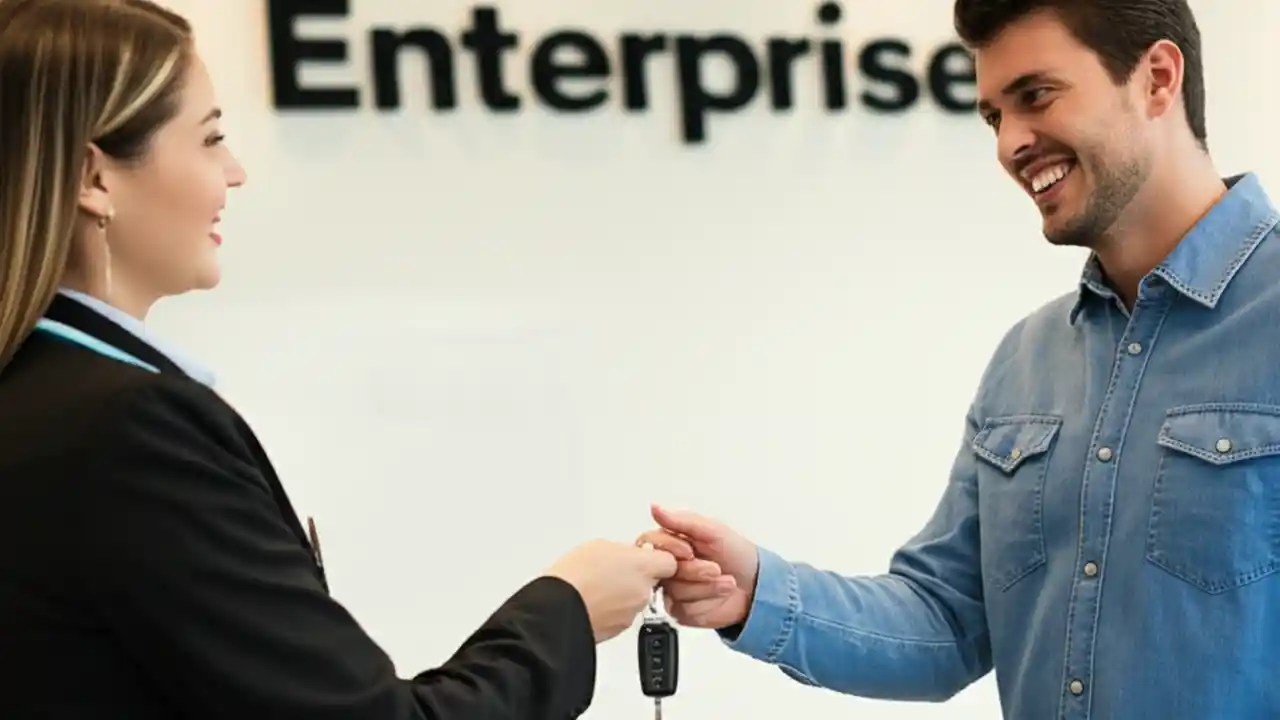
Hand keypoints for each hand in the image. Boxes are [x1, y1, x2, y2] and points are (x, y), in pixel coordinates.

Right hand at [547, 539, 679, 642]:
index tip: (644, 555)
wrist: (556, 611)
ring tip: (597, 585)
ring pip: (636, 599)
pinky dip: (612, 608)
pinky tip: (594, 600)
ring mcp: (632, 613)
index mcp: (642, 567)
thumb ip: (623, 551)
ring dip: (623, 592)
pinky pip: (622, 614)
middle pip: (652, 581)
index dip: (657, 557)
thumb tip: (626, 556)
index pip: (669, 561)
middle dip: (637, 576)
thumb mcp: (599, 546)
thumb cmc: (574, 577)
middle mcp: (642, 592)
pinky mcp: (619, 629)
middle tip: (613, 569)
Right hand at [635, 504, 758, 629]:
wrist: (757, 585)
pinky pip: (681, 607)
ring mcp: (673, 589)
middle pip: (661, 569)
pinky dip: (705, 600)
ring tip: (726, 581)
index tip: (689, 551)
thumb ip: (681, 521)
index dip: (669, 548)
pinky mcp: (680, 610)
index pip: (650, 542)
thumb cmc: (738, 554)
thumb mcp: (712, 531)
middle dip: (693, 570)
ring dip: (705, 586)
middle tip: (716, 568)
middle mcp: (669, 566)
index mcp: (672, 543)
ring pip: (674, 590)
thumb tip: (655, 508)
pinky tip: (719, 594)